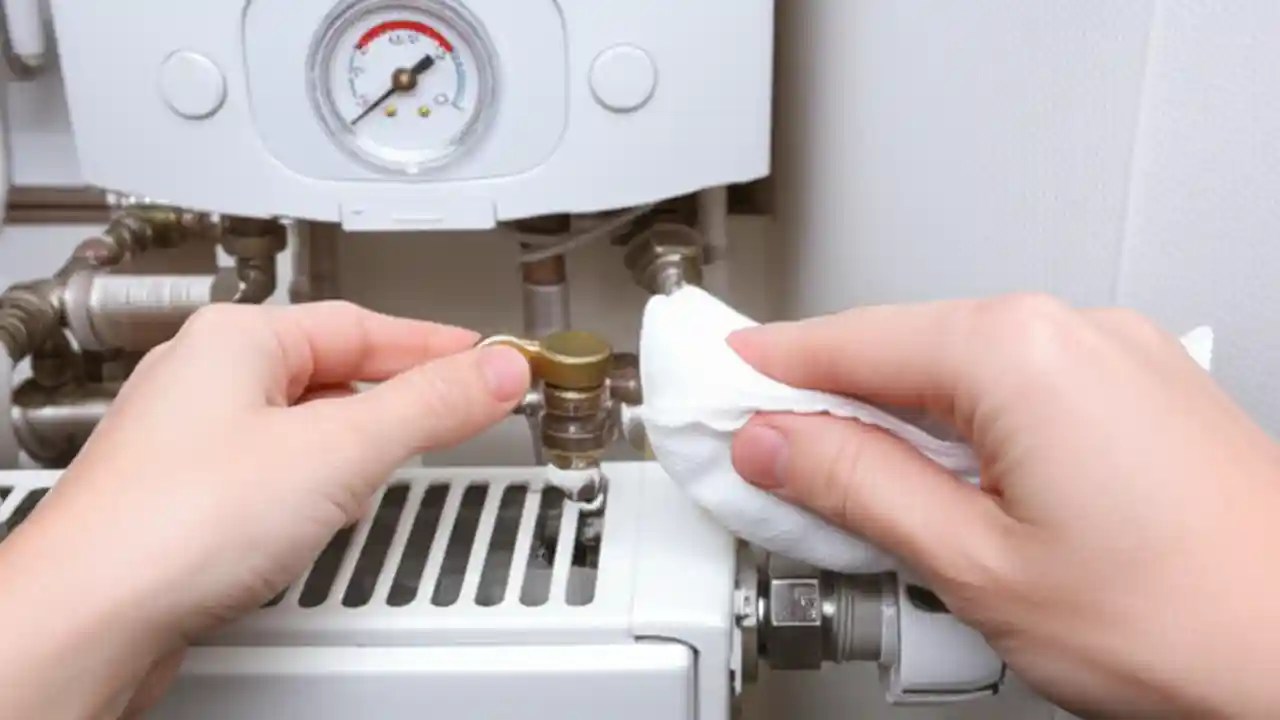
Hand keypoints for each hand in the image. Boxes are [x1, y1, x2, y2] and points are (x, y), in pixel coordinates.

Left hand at [0, 301, 529, 718]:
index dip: (430, 343)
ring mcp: (188, 441)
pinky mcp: (184, 500)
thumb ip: (429, 407)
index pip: (361, 323)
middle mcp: (204, 380)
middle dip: (393, 397)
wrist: (87, 619)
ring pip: (299, 424)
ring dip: (350, 446)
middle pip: (329, 371)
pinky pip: (271, 472)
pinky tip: (319, 516)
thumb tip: (496, 372)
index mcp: (236, 340)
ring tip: (385, 466)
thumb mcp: (339, 451)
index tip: (477, 356)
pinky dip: (311, 486)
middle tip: (449, 410)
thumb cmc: (174, 524)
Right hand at [729, 294, 1279, 717]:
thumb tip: (776, 440)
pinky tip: (951, 494)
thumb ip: (856, 485)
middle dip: (831, 405)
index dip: (767, 369)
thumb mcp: (972, 563)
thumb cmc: (1182, 620)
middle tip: (771, 460)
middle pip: (902, 351)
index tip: (714, 385)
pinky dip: (965, 430)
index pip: (848, 341)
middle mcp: (1072, 332)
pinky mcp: (1137, 390)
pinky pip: (1018, 389)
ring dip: (899, 427)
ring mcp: (1114, 356)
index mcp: (1019, 353)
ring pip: (959, 374)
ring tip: (866, 505)